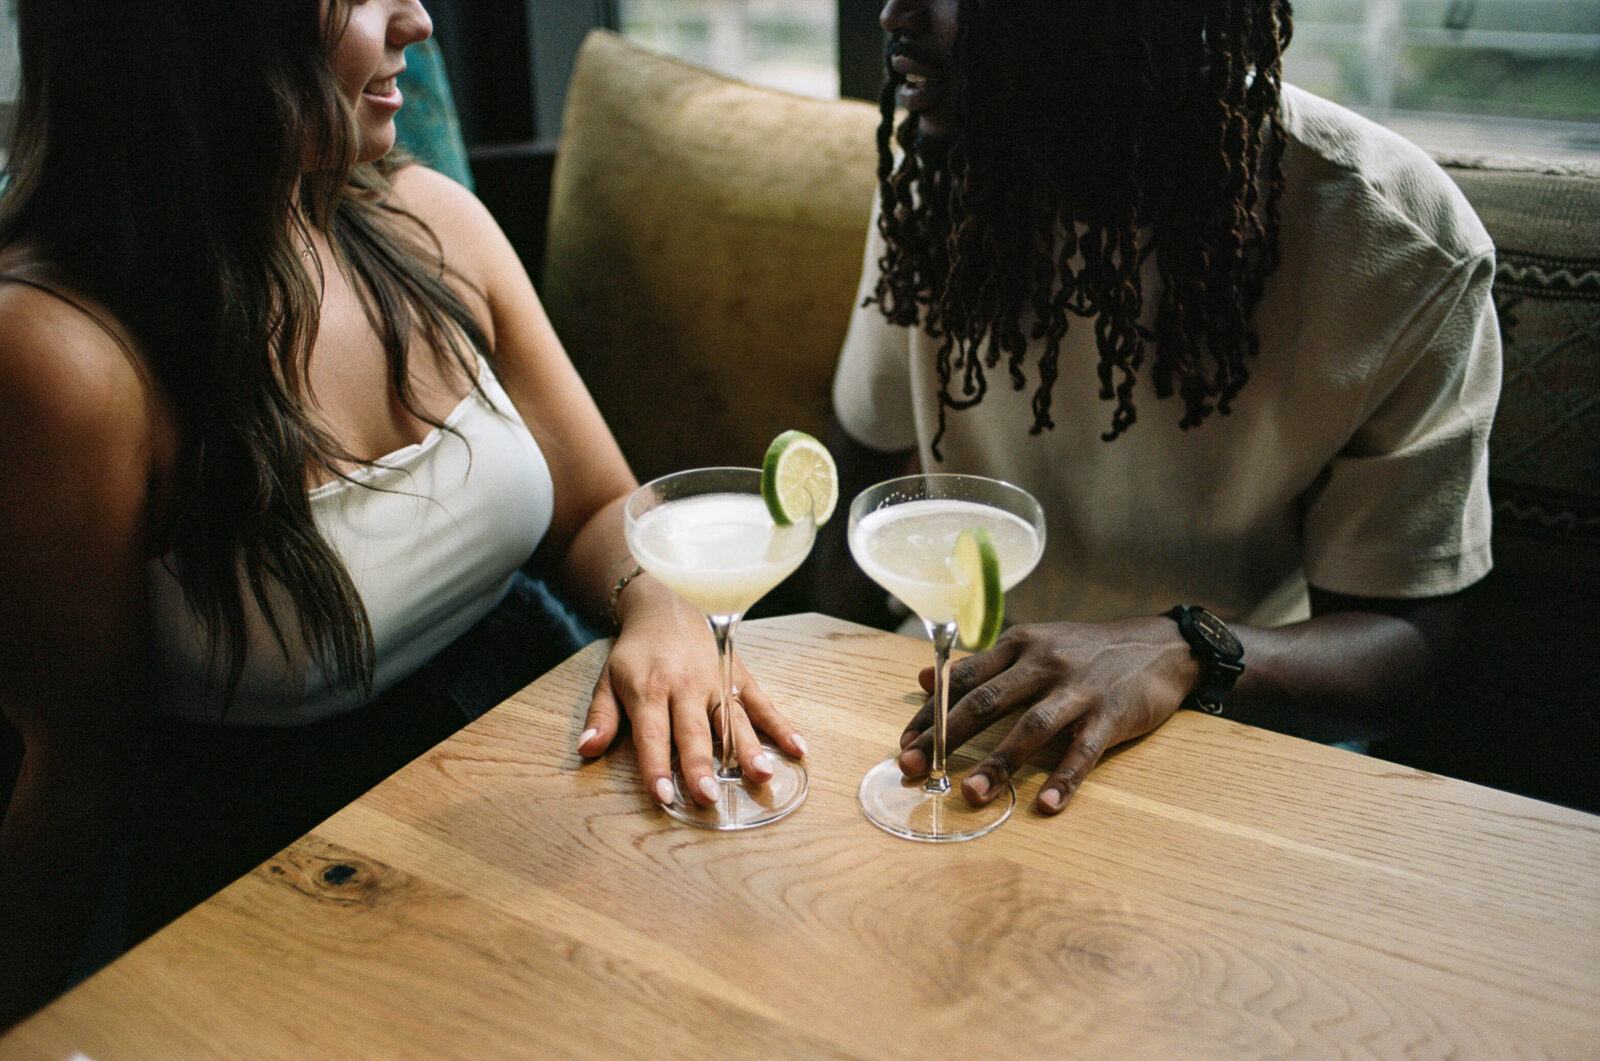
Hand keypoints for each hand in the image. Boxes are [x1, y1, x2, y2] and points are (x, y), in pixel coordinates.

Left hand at [576, 580, 806, 807]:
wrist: (667, 603)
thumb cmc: (636, 652)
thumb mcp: (608, 679)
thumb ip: (601, 717)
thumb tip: (586, 750)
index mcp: (648, 690)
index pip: (652, 735)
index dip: (656, 766)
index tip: (663, 796)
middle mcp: (684, 687)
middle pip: (694, 731)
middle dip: (702, 765)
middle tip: (709, 797)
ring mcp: (715, 681)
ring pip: (732, 719)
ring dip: (748, 748)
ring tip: (762, 775)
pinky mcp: (738, 675)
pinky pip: (762, 702)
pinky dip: (781, 724)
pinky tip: (798, 747)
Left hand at [897, 616, 1197, 813]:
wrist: (1161, 645)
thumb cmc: (1086, 650)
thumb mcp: (1033, 644)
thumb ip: (982, 665)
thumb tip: (926, 679)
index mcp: (1019, 645)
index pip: (963, 678)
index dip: (930, 711)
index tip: (903, 741)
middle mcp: (1044, 663)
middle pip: (986, 701)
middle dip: (945, 736)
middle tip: (914, 766)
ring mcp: (1078, 689)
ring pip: (1031, 728)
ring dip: (999, 763)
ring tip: (971, 794)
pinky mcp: (1111, 715)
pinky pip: (1083, 751)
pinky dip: (1064, 778)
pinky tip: (1046, 804)